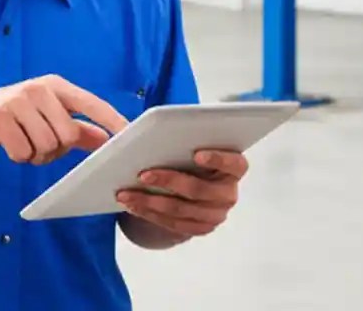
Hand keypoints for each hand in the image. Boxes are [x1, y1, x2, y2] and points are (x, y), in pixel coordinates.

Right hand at [0, 74, 127, 164]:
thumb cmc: (12, 116)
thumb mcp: (46, 115)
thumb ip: (78, 128)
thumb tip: (106, 138)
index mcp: (55, 86)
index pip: (92, 103)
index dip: (112, 120)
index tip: (130, 135)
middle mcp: (39, 89)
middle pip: (68, 135)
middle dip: (56, 149)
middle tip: (38, 144)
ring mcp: (17, 102)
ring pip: (46, 146)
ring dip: (35, 155)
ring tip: (22, 142)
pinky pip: (22, 153)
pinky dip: (18, 156)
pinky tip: (8, 144)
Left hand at [116, 150, 247, 237]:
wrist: (197, 188)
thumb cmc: (194, 160)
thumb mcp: (196, 147)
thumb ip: (186, 142)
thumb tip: (156, 133)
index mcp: (235, 169)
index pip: (235, 163)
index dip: (217, 159)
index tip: (196, 154)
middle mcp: (229, 194)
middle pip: (198, 189)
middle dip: (168, 181)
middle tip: (142, 174)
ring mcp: (216, 214)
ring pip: (180, 210)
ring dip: (150, 201)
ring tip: (126, 193)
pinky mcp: (201, 228)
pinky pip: (173, 224)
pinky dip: (150, 214)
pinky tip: (133, 206)